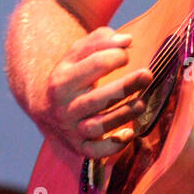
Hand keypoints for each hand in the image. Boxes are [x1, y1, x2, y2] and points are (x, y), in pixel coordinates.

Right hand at [44, 28, 153, 159]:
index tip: (126, 55)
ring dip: (123, 115)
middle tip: (147, 75)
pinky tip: (129, 134)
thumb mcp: (77, 54)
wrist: (46, 107)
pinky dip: (113, 147)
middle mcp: (64, 107)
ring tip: (142, 103)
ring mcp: (71, 129)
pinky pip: (95, 152)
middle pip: (96, 99)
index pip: (93, 65)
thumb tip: (126, 40)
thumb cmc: (71, 75)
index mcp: (62, 81)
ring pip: (98, 126)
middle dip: (125, 86)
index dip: (115, 57)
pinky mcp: (79, 147)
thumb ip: (101, 40)